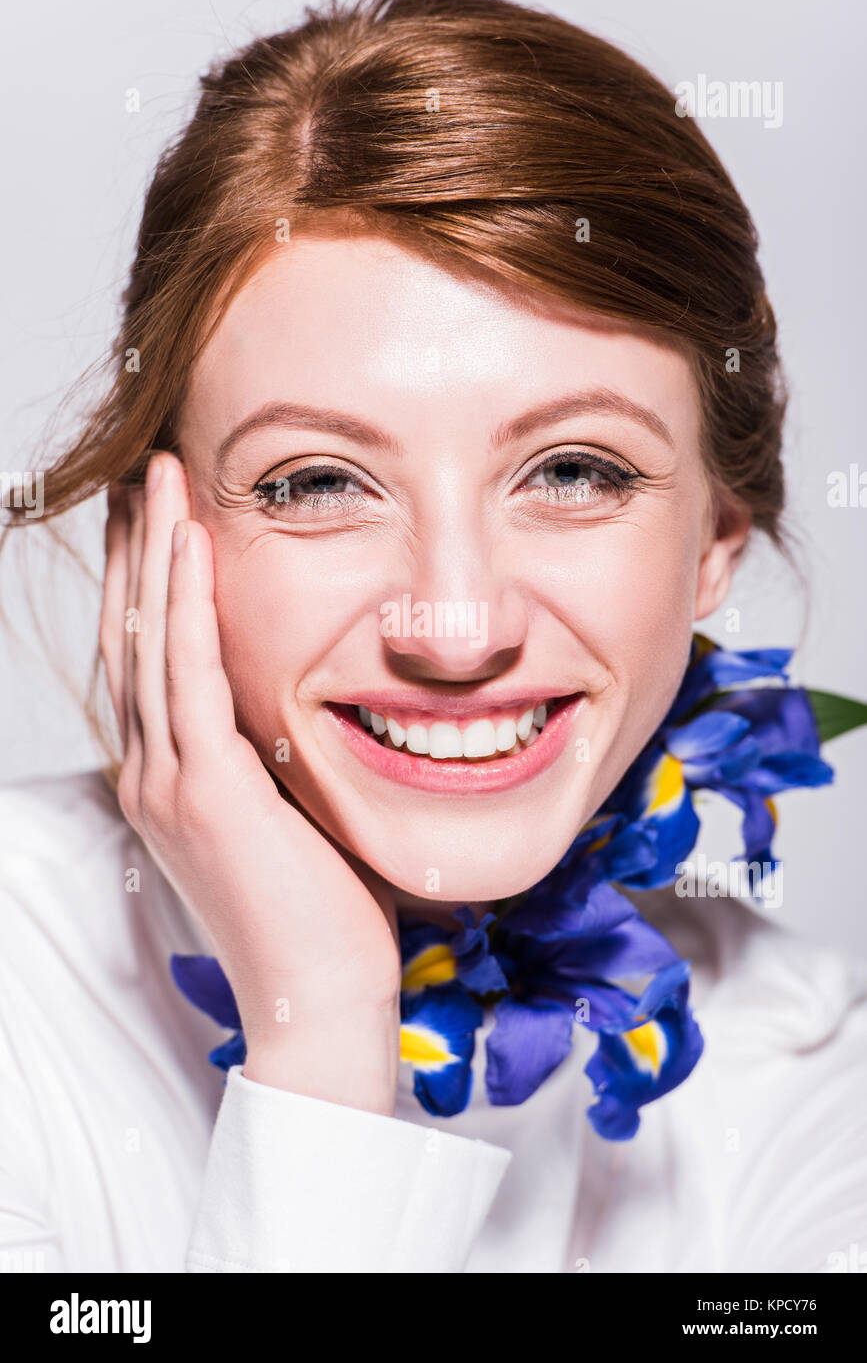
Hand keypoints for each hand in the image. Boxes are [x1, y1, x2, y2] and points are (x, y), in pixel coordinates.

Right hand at [99, 451, 401, 1113]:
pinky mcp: (207, 791)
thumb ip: (280, 756)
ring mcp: (170, 783)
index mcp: (171, 781)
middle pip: (131, 636)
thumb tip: (306, 703)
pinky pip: (191, 676)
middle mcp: (154, 774)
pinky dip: (186, 604)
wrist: (320, 1000)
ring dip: (153, 552)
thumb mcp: (293, 814)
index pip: (148, 661)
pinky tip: (190, 543)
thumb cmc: (323, 915)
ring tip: (159, 478)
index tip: (158, 518)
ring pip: (150, 642)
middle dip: (134, 549)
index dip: (146, 583)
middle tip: (141, 474)